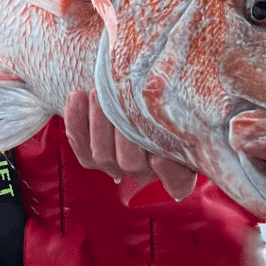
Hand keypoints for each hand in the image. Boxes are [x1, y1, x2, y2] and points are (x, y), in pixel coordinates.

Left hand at [64, 90, 196, 199]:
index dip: (169, 173)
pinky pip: (81, 149)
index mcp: (175, 163)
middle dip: (123, 132)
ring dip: (98, 123)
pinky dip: (75, 122)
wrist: (125, 83)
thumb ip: (180, 100)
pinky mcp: (92, 156)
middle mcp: (145, 169)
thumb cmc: (158, 89)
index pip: (178, 182)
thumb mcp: (176, 96)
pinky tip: (76, 95)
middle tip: (120, 100)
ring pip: (103, 156)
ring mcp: (116, 164)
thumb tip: (190, 87)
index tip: (159, 157)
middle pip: (132, 163)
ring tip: (97, 92)